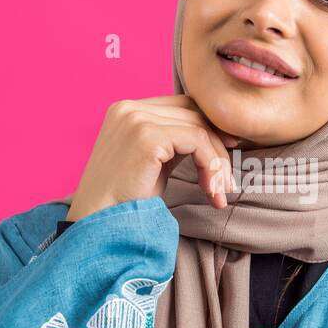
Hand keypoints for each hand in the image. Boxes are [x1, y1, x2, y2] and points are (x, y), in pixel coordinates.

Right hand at [65, 95, 239, 221]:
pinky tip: (212, 191)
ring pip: (199, 128)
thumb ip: (173, 142)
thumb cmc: (124, 199)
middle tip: (229, 178)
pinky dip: (211, 166)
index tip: (229, 150)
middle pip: (193, 112)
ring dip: (217, 162)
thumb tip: (210, 138)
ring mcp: (136, 119)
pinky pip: (197, 142)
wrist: (98, 221)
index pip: (181, 105)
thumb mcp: (152, 162)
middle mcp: (129, 108)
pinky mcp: (147, 137)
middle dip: (218, 144)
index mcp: (126, 109)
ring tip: (220, 192)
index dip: (209, 127)